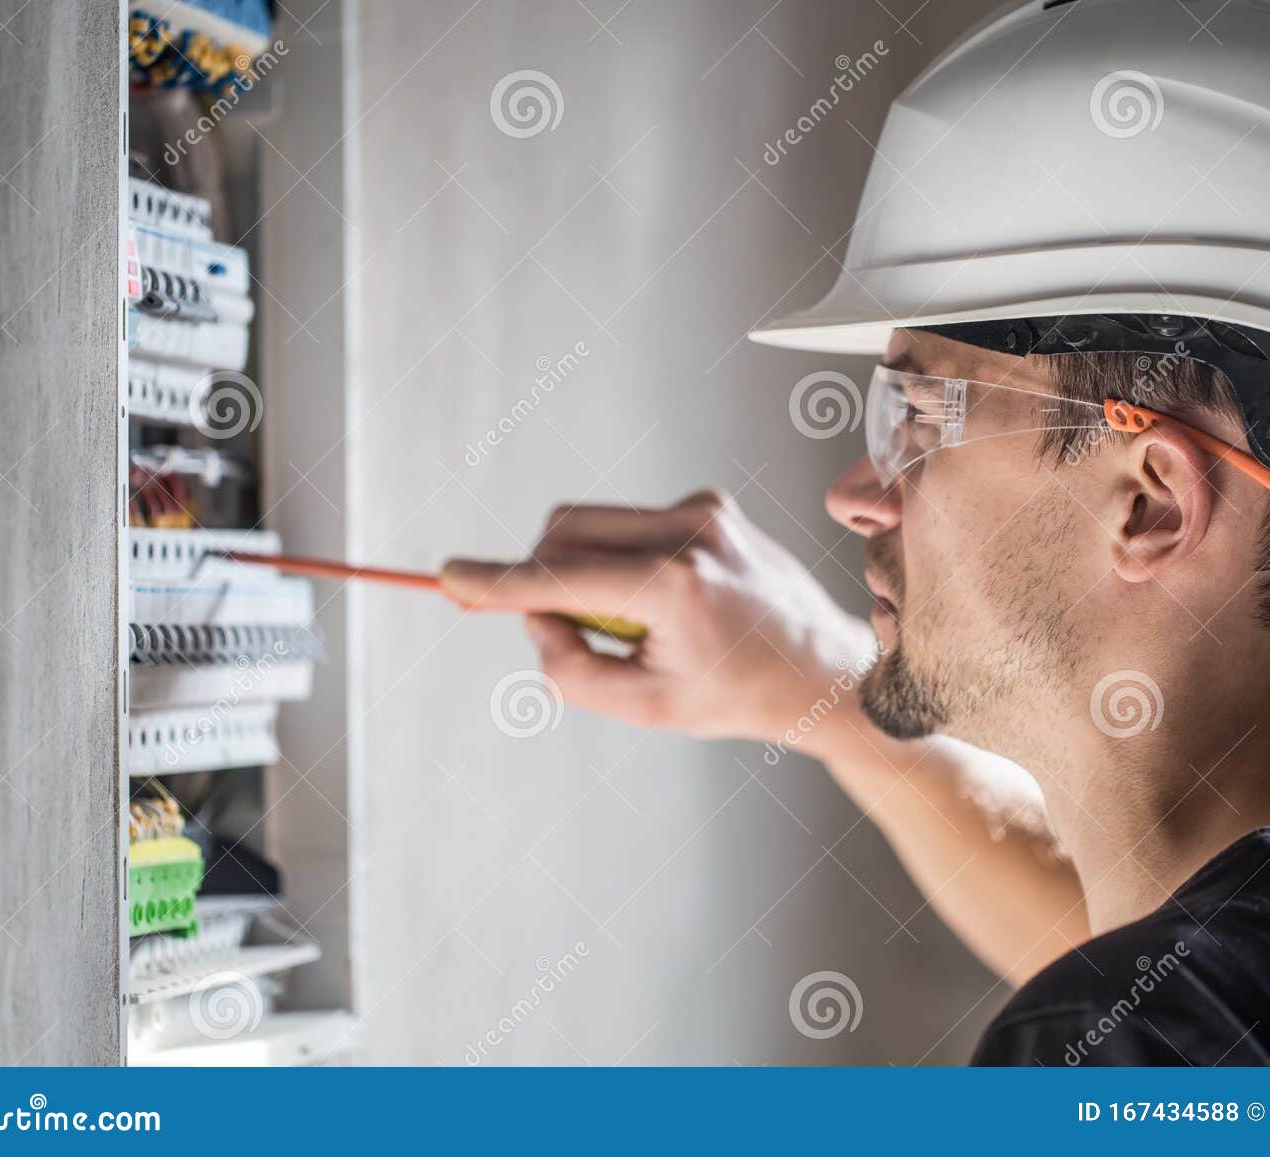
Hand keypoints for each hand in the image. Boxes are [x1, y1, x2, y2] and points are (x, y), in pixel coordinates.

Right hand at [441, 490, 873, 745]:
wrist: (821, 670)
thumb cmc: (738, 696)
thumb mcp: (645, 708)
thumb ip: (571, 667)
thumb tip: (533, 614)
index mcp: (677, 588)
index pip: (562, 577)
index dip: (497, 582)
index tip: (448, 577)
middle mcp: (691, 533)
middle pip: (565, 531)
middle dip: (542, 575)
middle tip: (568, 630)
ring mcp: (704, 512)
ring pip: (592, 524)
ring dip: (585, 570)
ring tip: (636, 624)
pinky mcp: (709, 505)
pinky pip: (628, 525)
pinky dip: (621, 561)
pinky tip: (666, 603)